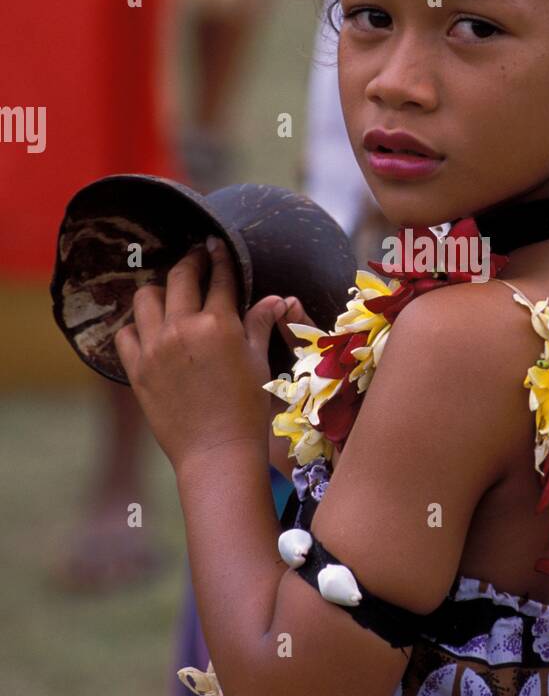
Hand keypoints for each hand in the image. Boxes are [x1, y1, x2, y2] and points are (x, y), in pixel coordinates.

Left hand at [115, 236, 288, 475]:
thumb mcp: (258, 361)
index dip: (220, 257)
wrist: (217, 451)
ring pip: (145, 298)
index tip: (216, 245)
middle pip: (180, 277)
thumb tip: (275, 298)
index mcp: (219, 324)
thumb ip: (259, 323)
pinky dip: (135, 326)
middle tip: (196, 258)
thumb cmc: (247, 409)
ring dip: (158, 290)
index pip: (219, 277)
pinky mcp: (137, 369)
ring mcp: (155, 348)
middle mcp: (183, 328)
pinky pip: (125, 333)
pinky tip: (148, 329)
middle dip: (190, 261)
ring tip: (168, 293)